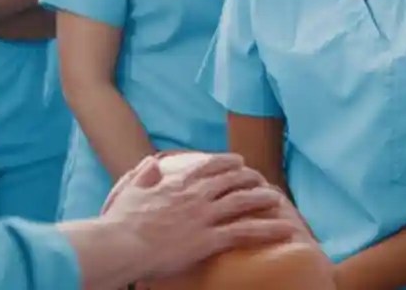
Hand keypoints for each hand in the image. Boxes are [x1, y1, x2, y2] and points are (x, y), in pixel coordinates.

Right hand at [101, 154, 297, 280]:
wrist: (121, 244)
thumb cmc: (121, 221)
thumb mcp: (130, 189)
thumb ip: (145, 174)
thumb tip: (151, 162)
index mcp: (179, 182)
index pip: (210, 165)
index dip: (228, 162)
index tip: (239, 161)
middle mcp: (197, 195)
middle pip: (233, 180)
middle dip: (251, 178)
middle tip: (263, 180)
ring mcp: (205, 216)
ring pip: (243, 202)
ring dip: (263, 199)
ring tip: (278, 199)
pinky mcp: (209, 239)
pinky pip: (245, 232)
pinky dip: (268, 230)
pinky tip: (284, 230)